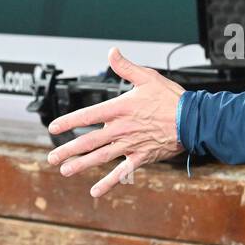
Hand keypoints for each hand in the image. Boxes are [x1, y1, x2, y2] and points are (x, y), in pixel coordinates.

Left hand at [46, 47, 184, 197]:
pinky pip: (122, 172)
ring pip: (101, 157)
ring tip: (65, 170)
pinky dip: (108, 182)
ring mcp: (130, 145)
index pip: (88, 115)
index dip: (69, 121)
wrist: (192, 120)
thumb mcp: (148, 77)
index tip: (53, 127)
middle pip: (89, 140)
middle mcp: (121, 128)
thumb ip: (125, 67)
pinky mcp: (141, 157)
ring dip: (81, 165)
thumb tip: (111, 53)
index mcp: (120, 109)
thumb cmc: (172, 98)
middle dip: (68, 150)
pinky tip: (96, 191)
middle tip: (52, 157)